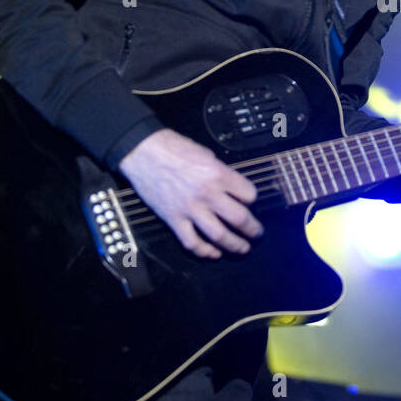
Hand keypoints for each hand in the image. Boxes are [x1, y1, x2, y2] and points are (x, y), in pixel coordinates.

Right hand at [118, 128, 262, 258]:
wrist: (143, 151)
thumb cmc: (174, 147)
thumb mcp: (206, 153)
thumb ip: (221, 172)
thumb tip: (232, 188)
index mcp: (218, 174)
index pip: (248, 194)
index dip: (252, 200)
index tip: (250, 203)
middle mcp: (207, 193)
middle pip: (239, 218)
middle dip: (253, 229)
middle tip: (257, 234)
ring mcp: (190, 209)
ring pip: (219, 236)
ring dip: (235, 245)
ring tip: (243, 248)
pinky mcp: (173, 219)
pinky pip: (192, 242)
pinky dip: (205, 252)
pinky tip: (214, 253)